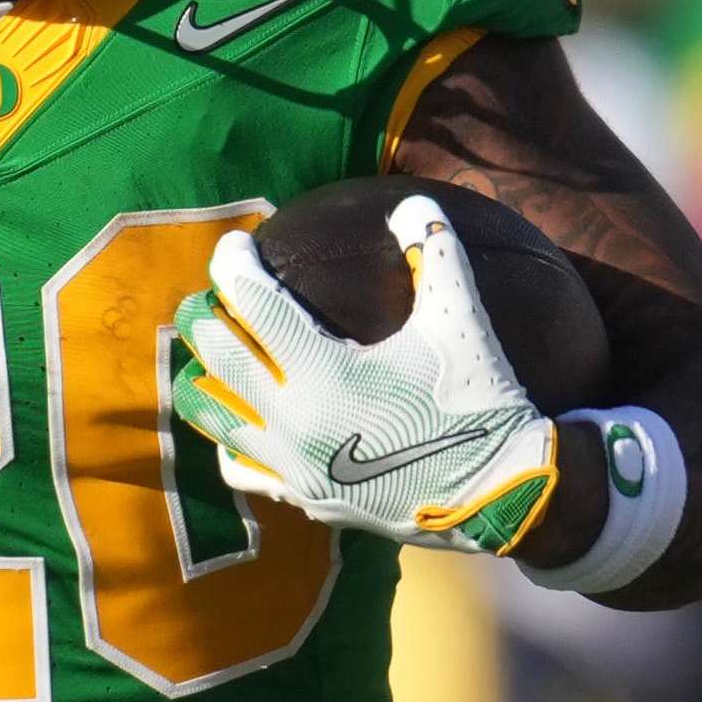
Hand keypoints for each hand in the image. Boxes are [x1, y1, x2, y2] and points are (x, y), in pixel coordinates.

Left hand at [164, 196, 560, 553]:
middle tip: (202, 297)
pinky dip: (230, 438)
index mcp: (325, 373)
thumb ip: (436, 254)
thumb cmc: (478, 400)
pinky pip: (242, 467)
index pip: (255, 306)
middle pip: (218, 359)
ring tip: (208, 355)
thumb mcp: (460, 320)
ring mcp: (293, 466)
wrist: (499, 492)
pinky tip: (241, 417)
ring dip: (203, 380)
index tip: (234, 244)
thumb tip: (414, 203)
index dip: (235, 266)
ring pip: (216, 419)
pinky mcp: (304, 497)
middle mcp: (294, 423)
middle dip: (203, 320)